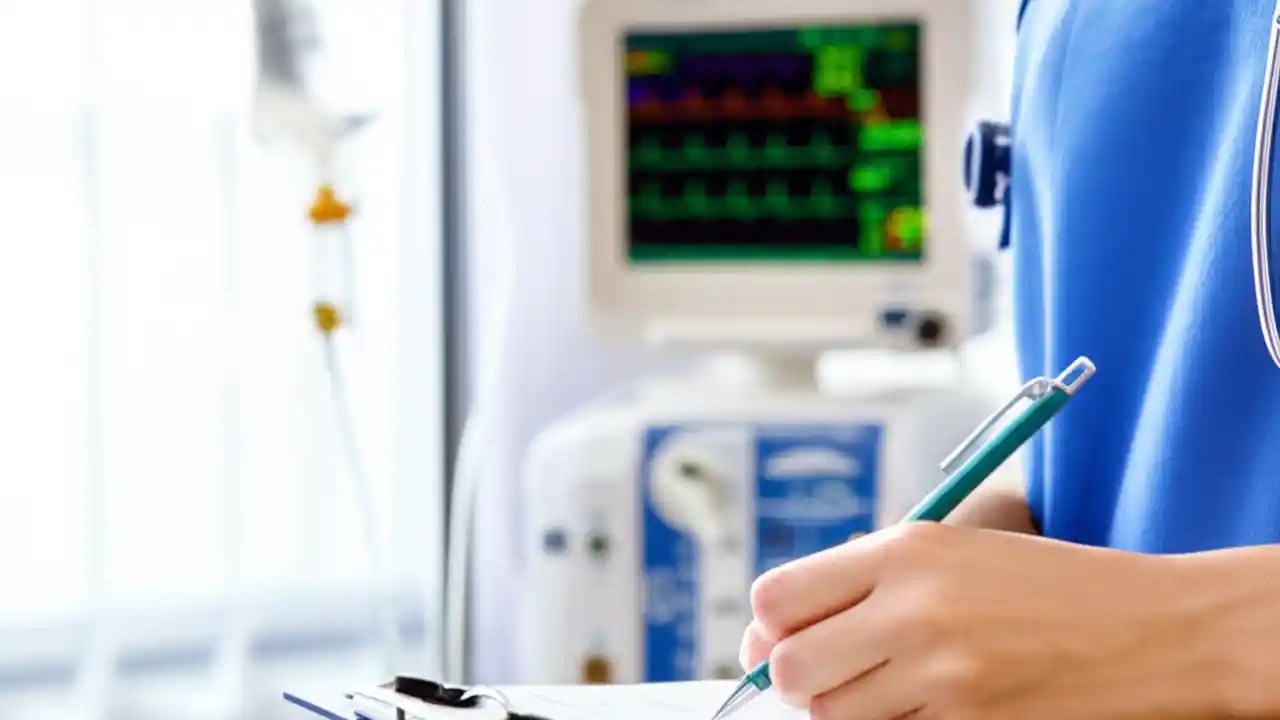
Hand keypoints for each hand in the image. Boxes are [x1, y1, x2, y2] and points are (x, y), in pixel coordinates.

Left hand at [739, 523, 1225, 718]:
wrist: (1157, 629)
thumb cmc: (1048, 586)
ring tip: (890, 687)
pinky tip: (928, 707)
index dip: (766, 627)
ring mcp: (944, 676)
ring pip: (832, 716)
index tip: (776, 639)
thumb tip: (766, 633)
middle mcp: (915, 609)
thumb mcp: (952, 552)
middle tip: (828, 673)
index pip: (776, 598)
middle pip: (791, 667)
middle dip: (796, 677)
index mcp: (905, 551)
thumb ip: (859, 581)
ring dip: (845, 709)